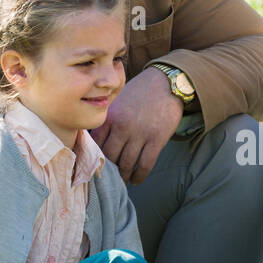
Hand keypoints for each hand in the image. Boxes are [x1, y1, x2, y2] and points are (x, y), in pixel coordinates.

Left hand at [89, 67, 182, 184]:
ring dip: (124, 175)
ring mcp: (140, 134)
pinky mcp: (156, 140)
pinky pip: (145, 165)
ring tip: (124, 178)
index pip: (96, 143)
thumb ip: (108, 118)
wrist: (166, 83)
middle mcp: (122, 126)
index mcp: (110, 116)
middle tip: (112, 172)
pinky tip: (136, 180)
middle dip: (111, 167)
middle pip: (110, 156)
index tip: (99, 161)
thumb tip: (96, 138)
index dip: (97, 155)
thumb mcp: (118, 100)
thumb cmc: (141, 91)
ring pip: (126, 164)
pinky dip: (139, 176)